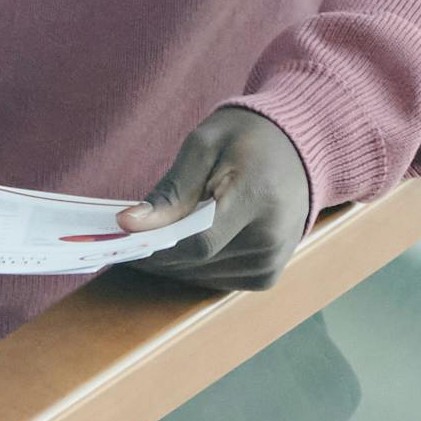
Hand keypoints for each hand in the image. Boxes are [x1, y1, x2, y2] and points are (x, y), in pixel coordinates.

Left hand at [117, 105, 315, 290]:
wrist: (300, 147)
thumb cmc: (247, 138)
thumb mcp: (204, 145)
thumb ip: (170, 190)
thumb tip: (129, 224)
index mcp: (257, 196)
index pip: (198, 240)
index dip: (155, 243)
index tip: (121, 235)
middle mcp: (271, 237)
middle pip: (198, 262)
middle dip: (156, 253)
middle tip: (125, 235)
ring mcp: (273, 260)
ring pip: (203, 276)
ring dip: (172, 263)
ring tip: (151, 237)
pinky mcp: (269, 274)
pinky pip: (218, 281)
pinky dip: (195, 267)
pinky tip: (183, 244)